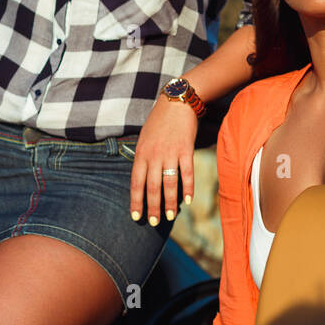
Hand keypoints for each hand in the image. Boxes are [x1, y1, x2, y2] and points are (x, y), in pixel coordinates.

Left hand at [131, 96, 198, 224]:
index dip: (136, 201)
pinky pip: (186, 173)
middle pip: (152, 187)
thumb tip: (143, 178)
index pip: (136, 182)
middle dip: (153, 207)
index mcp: (141, 153)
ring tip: (170, 216)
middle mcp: (154, 155)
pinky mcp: (186, 150)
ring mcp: (170, 153)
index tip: (136, 216)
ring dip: (170, 202)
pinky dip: (188, 188)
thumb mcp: (144, 138)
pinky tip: (188, 200)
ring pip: (169, 183)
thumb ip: (143, 158)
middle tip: (154, 223)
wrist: (176, 102)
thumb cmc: (159, 121)